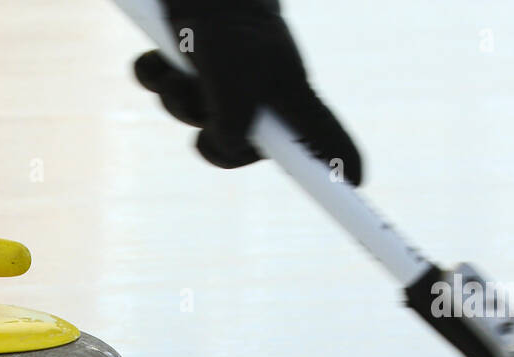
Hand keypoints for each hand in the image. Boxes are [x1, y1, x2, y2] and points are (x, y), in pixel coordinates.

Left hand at [134, 2, 363, 183]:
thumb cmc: (225, 19)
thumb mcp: (234, 77)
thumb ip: (233, 122)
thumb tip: (227, 146)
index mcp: (286, 91)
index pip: (323, 135)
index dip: (340, 160)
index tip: (360, 180)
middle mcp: (255, 87)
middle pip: (233, 145)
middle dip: (209, 134)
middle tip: (207, 110)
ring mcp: (217, 72)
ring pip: (188, 114)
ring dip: (175, 98)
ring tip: (181, 69)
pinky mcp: (181, 56)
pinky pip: (160, 86)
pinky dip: (153, 74)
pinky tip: (157, 57)